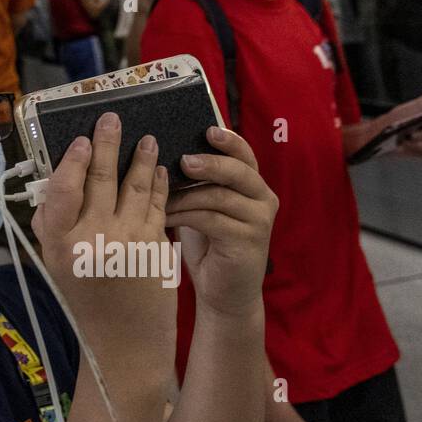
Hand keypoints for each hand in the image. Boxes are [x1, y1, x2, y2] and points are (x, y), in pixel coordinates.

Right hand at [31, 112, 174, 358]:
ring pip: (135, 187)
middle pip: (99, 180)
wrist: (123, 342)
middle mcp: (93, 240)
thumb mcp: (56, 263)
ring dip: (142, 159)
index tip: (79, 140)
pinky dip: (160, 184)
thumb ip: (51, 222)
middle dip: (107, 144)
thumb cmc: (85, 298)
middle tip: (112, 119)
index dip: (70, 161)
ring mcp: (127, 242)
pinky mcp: (155, 248)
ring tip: (147, 139)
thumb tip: (54, 177)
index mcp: (59, 244)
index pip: (62, 190)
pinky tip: (161, 170)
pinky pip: (158, 205)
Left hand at [165, 127, 277, 319]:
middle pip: (237, 171)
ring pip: (219, 196)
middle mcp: (263, 197)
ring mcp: (260, 220)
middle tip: (183, 161)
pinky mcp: (250, 241)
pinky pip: (212, 220)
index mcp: (252, 183)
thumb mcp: (202, 204)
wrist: (223, 291)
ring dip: (184, 195)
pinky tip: (163, 216)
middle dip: (209, 163)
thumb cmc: (207, 242)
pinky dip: (184, 216)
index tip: (207, 130)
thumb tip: (159, 149)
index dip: (228, 140)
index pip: (245, 153)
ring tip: (157, 195)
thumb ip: (195, 180)